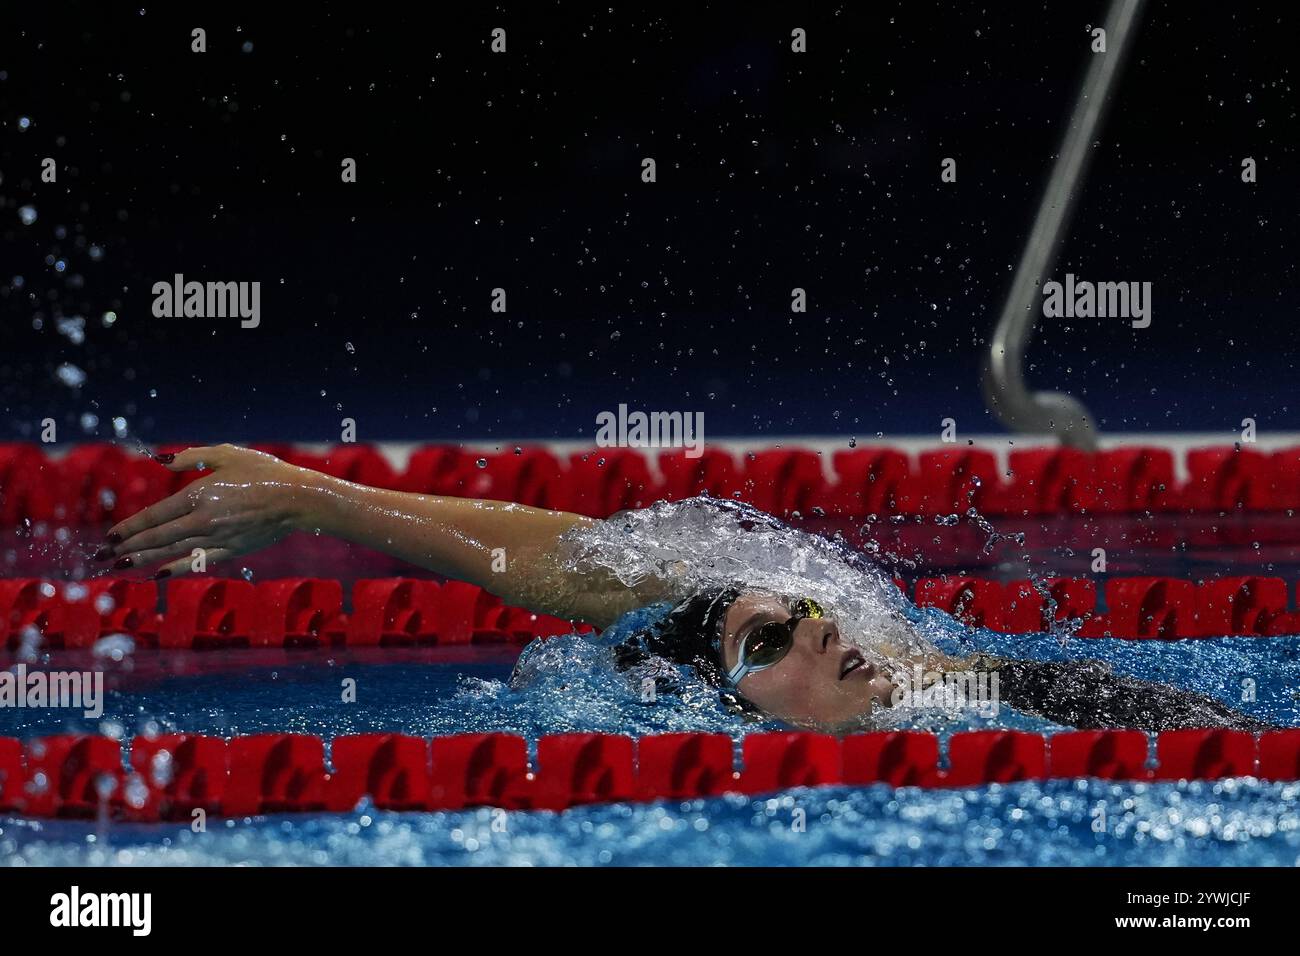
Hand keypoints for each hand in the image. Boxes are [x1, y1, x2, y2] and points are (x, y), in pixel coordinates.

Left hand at [99, 444, 320, 578]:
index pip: (154, 515)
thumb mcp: (227, 454)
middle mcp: (203, 520)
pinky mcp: (232, 549)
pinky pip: (198, 561)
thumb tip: (162, 460)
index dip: (129, 527)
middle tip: (104, 556)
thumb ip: (192, 457)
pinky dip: (177, 568)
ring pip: (173, 551)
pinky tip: (160, 574)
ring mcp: (218, 538)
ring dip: (144, 560)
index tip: (110, 536)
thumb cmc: (264, 471)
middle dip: (128, 547)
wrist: (298, 499)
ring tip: (121, 567)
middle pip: (157, 537)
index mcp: (199, 495)